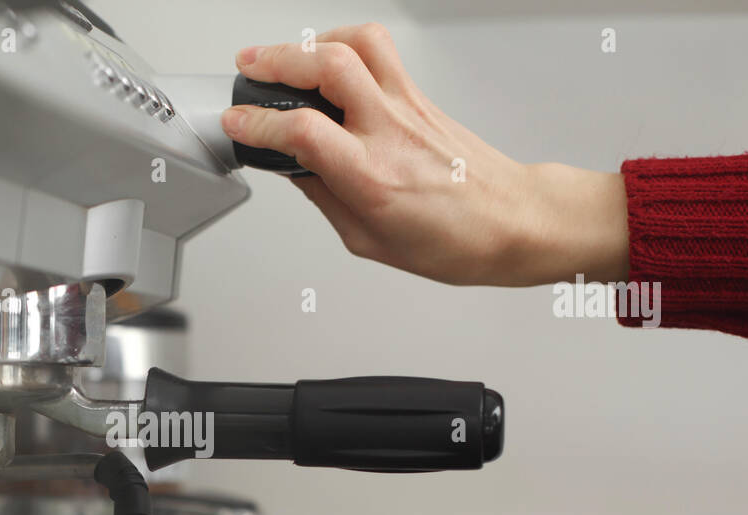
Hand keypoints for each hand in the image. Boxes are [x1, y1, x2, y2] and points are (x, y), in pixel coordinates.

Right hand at [220, 24, 628, 286]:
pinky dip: (343, 43)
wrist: (511, 221)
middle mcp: (390, 130)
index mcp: (372, 177)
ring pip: (355, 42)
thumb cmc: (454, 240)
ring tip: (282, 56)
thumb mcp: (368, 240)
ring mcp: (408, 105)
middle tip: (247, 69)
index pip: (302, 131)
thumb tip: (293, 170)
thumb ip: (324, 198)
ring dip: (309, 41)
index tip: (236, 124)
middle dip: (276, 60)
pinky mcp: (419, 94)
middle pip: (326, 66)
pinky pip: (378, 50)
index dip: (257, 124)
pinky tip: (326, 60)